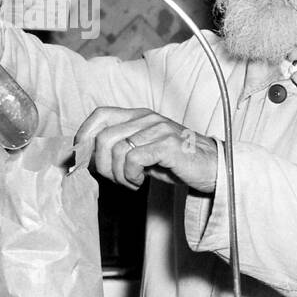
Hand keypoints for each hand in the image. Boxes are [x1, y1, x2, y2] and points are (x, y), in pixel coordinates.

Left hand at [74, 106, 218, 193]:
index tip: (83, 158)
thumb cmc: (177, 163)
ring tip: (131, 182)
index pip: (100, 114)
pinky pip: (133, 159)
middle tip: (116, 179)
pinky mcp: (168, 144)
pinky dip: (130, 176)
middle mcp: (147, 118)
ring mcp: (158, 129)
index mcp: (139, 116)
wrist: (213, 168)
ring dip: (118, 174)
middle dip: (102, 165)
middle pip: (104, 137)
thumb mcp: (144, 152)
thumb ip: (120, 148)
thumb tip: (88, 158)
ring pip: (117, 150)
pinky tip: (140, 182)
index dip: (84, 135)